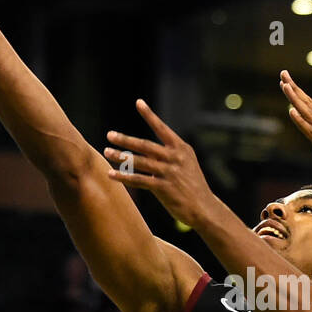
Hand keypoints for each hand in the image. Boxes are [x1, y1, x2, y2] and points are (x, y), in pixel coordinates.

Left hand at [104, 101, 214, 227]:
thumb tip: (144, 151)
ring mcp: (169, 172)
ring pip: (139, 162)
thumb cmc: (193, 187)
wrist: (204, 208)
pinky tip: (111, 174)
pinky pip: (138, 180)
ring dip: (120, 157)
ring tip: (106, 152)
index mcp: (181, 149)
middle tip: (110, 135)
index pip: (162, 128)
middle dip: (125, 139)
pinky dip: (123, 177)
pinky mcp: (163, 188)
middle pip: (145, 145)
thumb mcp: (186, 165)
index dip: (150, 115)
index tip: (139, 102)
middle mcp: (175, 158)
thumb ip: (167, 156)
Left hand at [279, 70, 311, 196]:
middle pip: (307, 103)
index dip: (299, 92)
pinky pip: (310, 130)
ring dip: (294, 98)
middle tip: (283, 73)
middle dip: (294, 87)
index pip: (310, 105)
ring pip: (307, 112)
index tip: (287, 81)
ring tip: (284, 85)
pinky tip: (291, 111)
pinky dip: (300, 120)